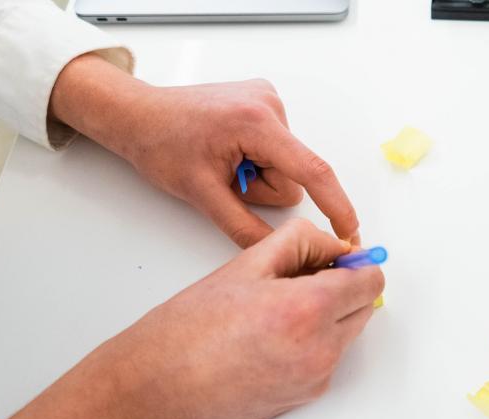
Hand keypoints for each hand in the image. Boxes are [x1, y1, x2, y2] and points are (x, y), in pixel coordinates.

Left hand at [49, 54, 360, 247]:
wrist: (138, 114)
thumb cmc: (161, 145)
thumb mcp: (202, 195)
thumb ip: (244, 227)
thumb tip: (281, 249)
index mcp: (256, 122)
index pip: (313, 172)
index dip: (337, 206)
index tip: (350, 232)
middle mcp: (269, 104)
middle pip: (294, 174)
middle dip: (264, 189)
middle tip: (226, 180)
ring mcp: (268, 99)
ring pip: (286, 165)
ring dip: (258, 175)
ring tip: (223, 163)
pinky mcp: (265, 102)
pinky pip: (278, 149)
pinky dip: (257, 160)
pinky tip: (229, 151)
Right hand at [115, 218, 382, 418]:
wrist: (160, 388)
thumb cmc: (191, 328)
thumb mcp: (246, 265)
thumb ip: (301, 244)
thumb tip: (337, 248)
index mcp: (308, 309)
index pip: (369, 281)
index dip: (355, 265)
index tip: (336, 260)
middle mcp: (321, 348)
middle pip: (364, 308)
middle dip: (342, 290)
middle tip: (295, 282)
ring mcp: (317, 377)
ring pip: (346, 334)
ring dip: (327, 318)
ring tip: (274, 314)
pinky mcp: (307, 396)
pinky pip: (327, 360)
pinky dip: (311, 345)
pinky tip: (269, 342)